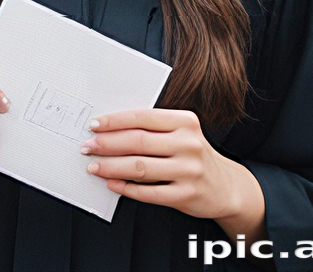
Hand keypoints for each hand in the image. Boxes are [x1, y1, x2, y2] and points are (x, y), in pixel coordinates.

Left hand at [82, 109, 264, 243]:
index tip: (94, 125)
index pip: (142, 117)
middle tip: (88, 146)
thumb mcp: (181, 133)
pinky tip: (113, 184)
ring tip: (94, 166)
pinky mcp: (186, 195)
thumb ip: (153, 128)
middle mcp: (189, 143)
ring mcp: (188, 170)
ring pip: (140, 167)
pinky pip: (148, 193)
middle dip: (107, 144)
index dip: (115, 121)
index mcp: (185, 121)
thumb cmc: (193, 154)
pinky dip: (126, 188)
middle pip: (138, 142)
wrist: (225, 186)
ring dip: (111, 167)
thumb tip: (111, 128)